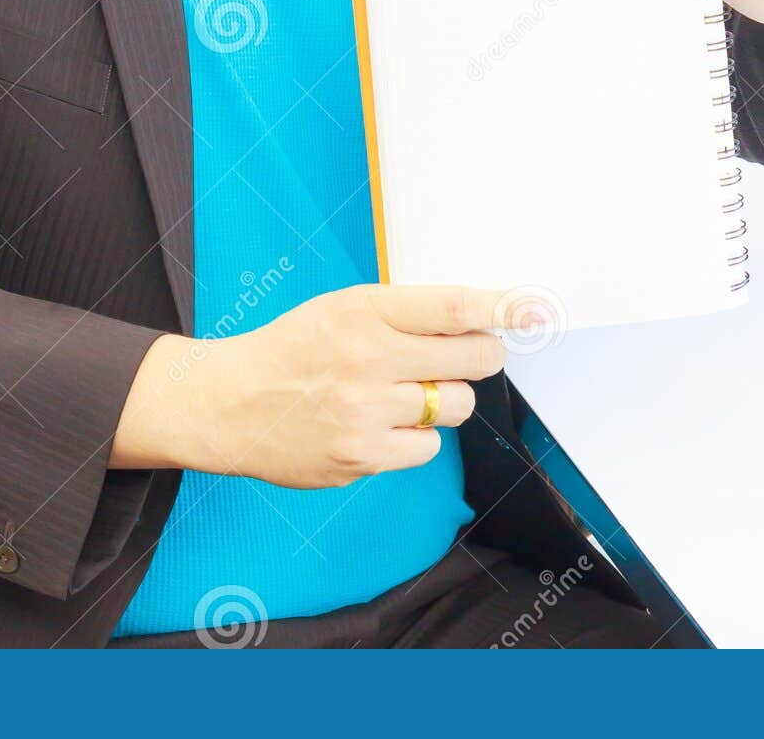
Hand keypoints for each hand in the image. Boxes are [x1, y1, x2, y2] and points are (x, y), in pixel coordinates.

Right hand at [110, 283, 513, 486]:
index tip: (533, 308)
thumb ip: (404, 313)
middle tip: (468, 355)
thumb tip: (477, 320)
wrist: (230, 404)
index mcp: (364, 309)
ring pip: (455, 406)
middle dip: (482, 356)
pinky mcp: (362, 457)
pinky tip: (382, 425)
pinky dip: (415, 438)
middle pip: (473, 359)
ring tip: (404, 392)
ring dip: (443, 399)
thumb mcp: (342, 308)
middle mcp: (368, 357)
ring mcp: (366, 411)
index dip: (503, 308)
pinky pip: (426, 449)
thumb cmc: (292, 349)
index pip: (454, 306)